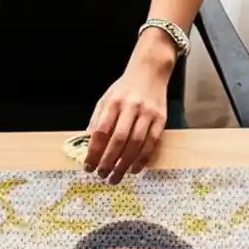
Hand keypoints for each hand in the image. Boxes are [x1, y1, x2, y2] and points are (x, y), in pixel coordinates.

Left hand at [84, 30, 176, 183]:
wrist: (150, 71)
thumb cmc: (124, 88)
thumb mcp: (106, 99)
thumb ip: (96, 121)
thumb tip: (87, 145)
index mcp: (113, 103)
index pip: (100, 131)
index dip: (93, 151)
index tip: (88, 167)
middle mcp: (130, 107)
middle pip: (118, 140)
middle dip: (108, 161)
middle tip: (102, 176)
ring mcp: (147, 113)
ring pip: (135, 144)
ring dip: (124, 164)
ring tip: (115, 177)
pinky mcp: (161, 119)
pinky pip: (152, 143)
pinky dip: (142, 159)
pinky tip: (134, 169)